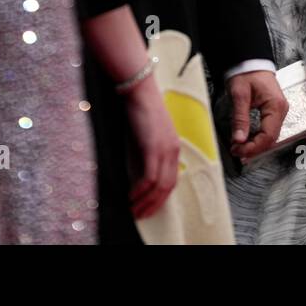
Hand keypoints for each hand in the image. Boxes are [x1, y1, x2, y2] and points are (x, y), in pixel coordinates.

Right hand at [123, 76, 179, 219]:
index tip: (150, 206)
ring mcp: (165, 150)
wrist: (139, 89)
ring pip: (159, 186)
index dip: (161, 196)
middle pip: (168, 187)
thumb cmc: (140, 107)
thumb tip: (140, 167)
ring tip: (134, 211)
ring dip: (146, 202)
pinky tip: (131, 197)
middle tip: (142, 215)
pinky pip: (149, 177)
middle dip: (155, 205)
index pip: (172, 179)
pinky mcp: (153, 148)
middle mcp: (173, 150)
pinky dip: (140, 191)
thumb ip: (149, 149)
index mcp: (173, 147)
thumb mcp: (148, 132)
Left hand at [227, 70, 287, 160]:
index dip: (253, 147)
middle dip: (253, 148)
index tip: (238, 150)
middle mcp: (281, 110)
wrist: (249, 60)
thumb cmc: (246, 72)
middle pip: (270, 138)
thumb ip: (240, 118)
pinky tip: (246, 140)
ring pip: (269, 136)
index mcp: (276, 106)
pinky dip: (257, 137)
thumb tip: (239, 139)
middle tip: (236, 151)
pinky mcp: (273, 111)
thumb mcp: (239, 95)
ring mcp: (278, 111)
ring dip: (255, 144)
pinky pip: (267, 129)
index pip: (268, 135)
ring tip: (239, 147)